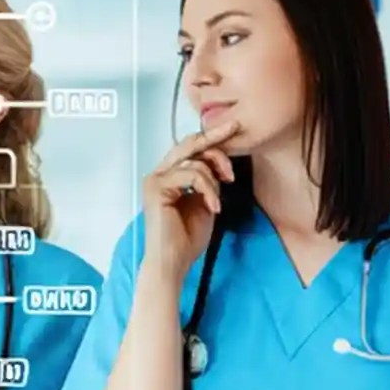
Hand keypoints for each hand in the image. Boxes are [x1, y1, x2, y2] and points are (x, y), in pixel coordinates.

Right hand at [141, 120, 240, 280]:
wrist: (173, 261)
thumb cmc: (187, 238)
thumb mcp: (205, 202)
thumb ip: (208, 181)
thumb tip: (219, 162)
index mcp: (168, 176)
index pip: (190, 149)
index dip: (212, 139)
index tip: (234, 131)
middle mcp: (158, 174)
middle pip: (189, 144)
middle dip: (214, 136)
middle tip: (235, 128)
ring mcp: (155, 179)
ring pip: (195, 161)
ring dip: (214, 180)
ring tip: (217, 202)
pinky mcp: (156, 187)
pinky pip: (190, 174)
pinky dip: (208, 189)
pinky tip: (213, 207)